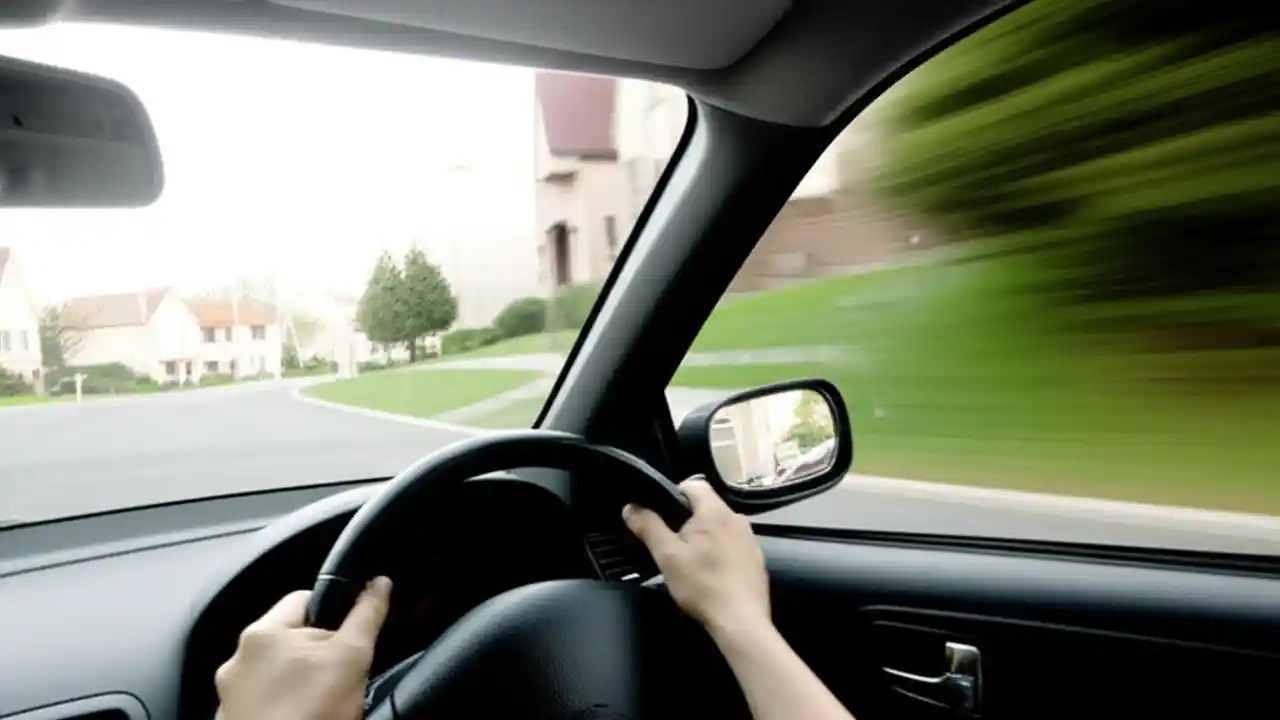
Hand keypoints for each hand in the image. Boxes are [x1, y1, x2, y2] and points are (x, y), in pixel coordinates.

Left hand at [215, 577, 391, 719]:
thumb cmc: (311, 714)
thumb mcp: (352, 658)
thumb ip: (366, 615)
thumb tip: (379, 584)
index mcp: (262, 633)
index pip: (303, 599)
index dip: (332, 613)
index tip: (347, 638)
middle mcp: (237, 659)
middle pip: (288, 639)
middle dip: (314, 654)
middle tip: (338, 676)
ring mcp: (230, 695)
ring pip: (274, 674)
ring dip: (295, 682)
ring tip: (320, 704)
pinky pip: (261, 703)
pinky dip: (279, 708)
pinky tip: (300, 718)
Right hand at [623, 478, 769, 637]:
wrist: (740, 622)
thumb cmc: (702, 585)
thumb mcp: (667, 556)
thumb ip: (648, 527)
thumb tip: (630, 507)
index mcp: (716, 511)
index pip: (693, 484)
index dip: (672, 493)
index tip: (659, 514)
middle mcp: (737, 518)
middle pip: (706, 506)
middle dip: (687, 519)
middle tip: (670, 542)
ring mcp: (751, 539)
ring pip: (720, 526)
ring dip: (704, 536)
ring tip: (689, 560)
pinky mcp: (756, 559)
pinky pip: (733, 544)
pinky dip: (720, 551)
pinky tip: (711, 573)